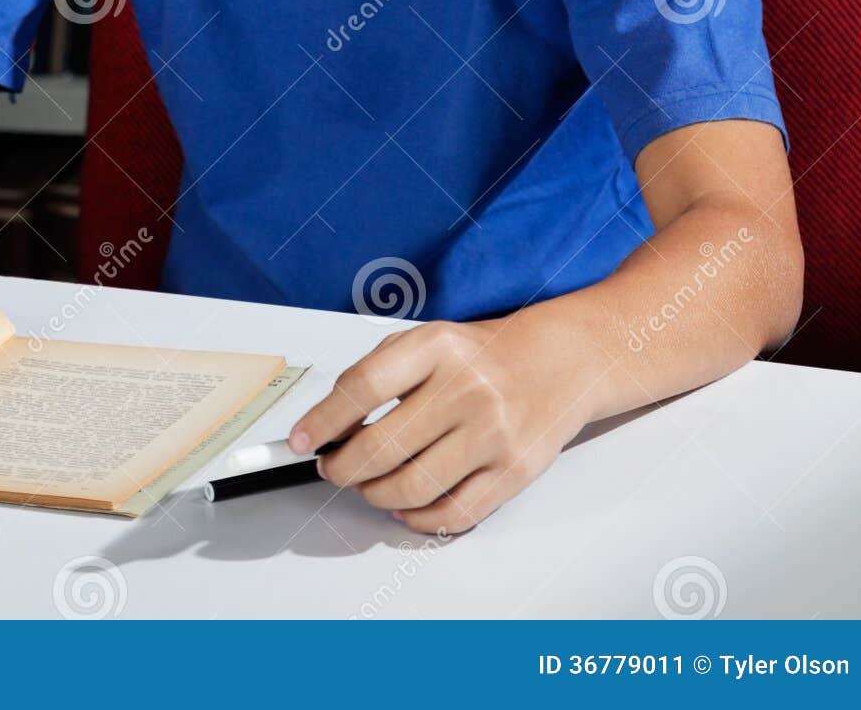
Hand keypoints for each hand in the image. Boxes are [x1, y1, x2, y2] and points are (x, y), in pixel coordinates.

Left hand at [287, 310, 594, 534]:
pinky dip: (416, 519)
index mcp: (436, 347)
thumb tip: (328, 425)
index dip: (323, 420)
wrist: (559, 363)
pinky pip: (453, 513)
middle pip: (382, 447)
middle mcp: (466, 388)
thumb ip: (378, 374)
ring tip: (367, 485)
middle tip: (333, 468)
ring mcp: (493, 433)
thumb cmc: (482, 355)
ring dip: (375, 494)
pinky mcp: (514, 471)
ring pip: (411, 487)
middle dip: (343, 467)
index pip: (363, 387)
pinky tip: (403, 505)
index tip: (301, 440)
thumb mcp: (428, 341)